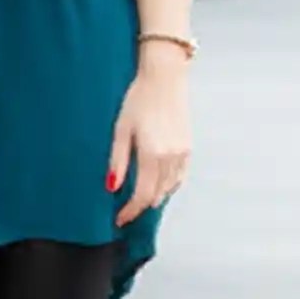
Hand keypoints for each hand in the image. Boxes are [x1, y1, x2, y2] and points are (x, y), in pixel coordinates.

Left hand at [108, 43, 191, 226]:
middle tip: (125, 213)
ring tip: (138, 201)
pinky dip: (168, 186)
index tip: (119, 220)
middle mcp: (171, 158)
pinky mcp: (188, 147)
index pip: (142, 195)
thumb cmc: (138, 100)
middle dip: (140, 207)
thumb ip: (118, 160)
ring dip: (154, 197)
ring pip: (169, 188)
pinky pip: (179, 177)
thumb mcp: (121, 129)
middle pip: (156, 195)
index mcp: (152, 154)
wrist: (164, 78)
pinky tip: (157, 185)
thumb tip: (111, 187)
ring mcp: (182, 153)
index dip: (130, 211)